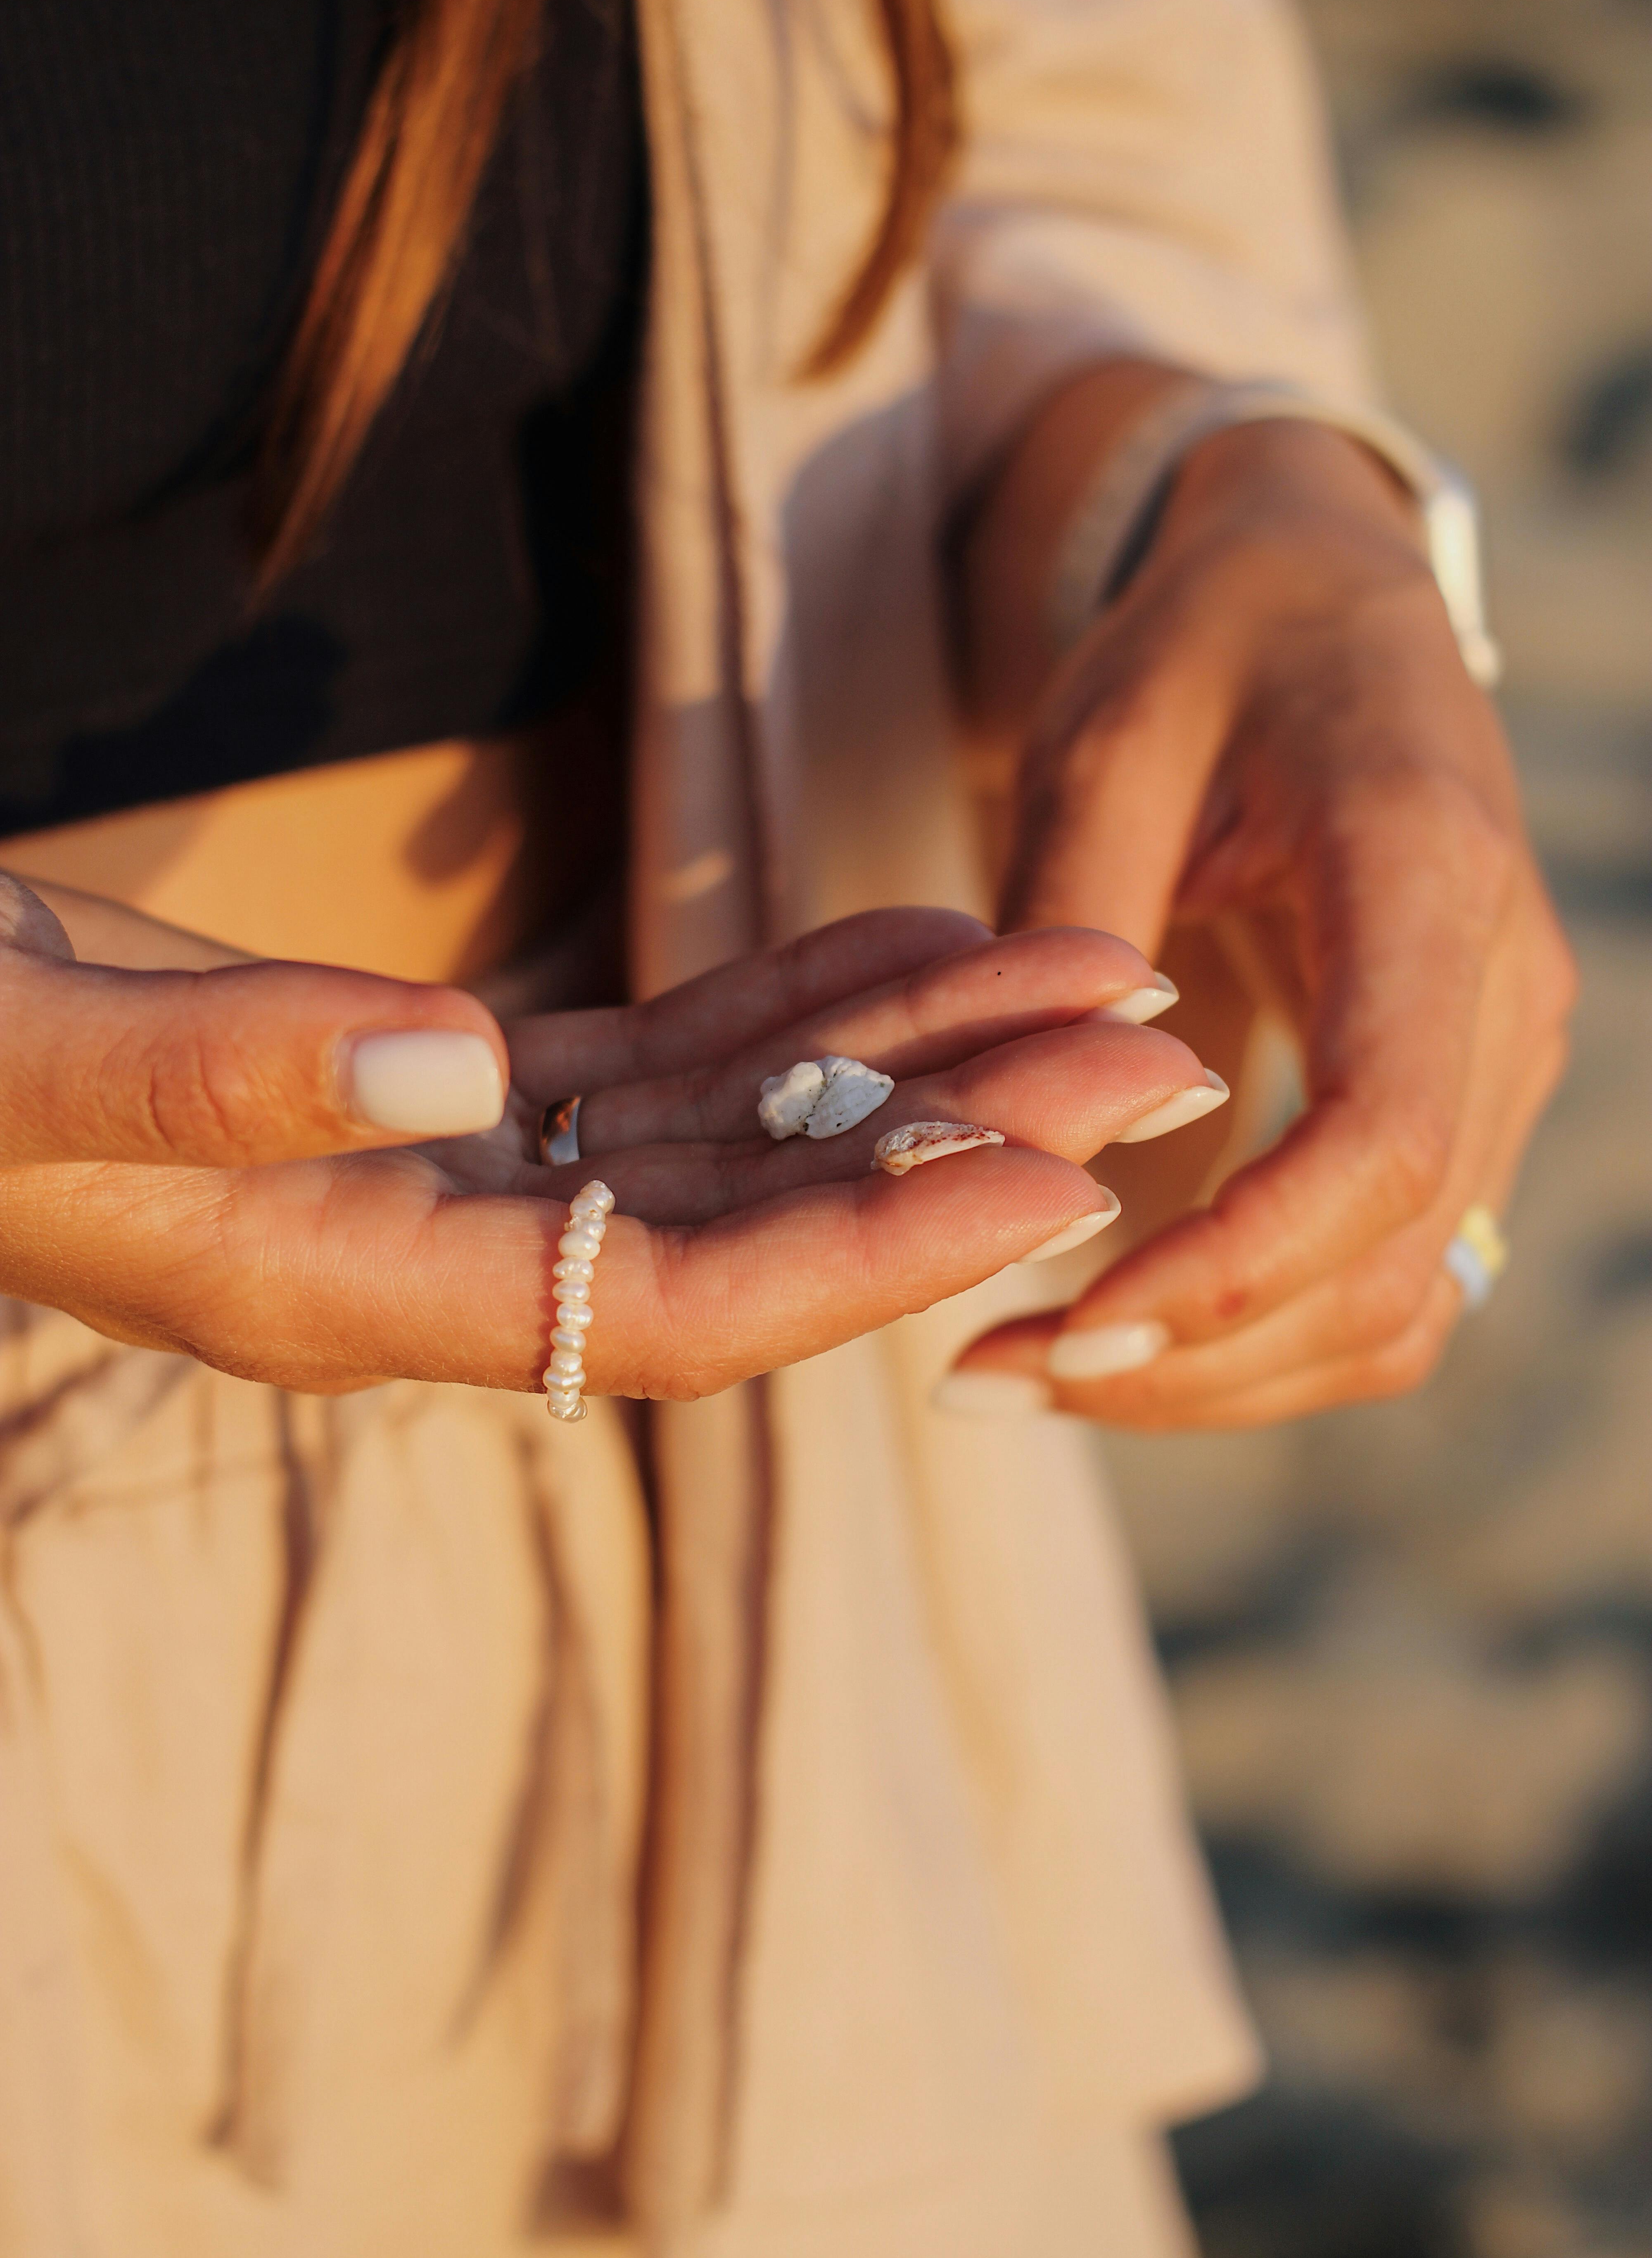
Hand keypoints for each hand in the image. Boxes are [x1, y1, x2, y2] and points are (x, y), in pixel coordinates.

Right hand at [0, 877, 1222, 1396]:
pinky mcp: (439, 1085)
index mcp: (355, 1294)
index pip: (682, 1313)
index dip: (873, 1253)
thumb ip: (233, 1078)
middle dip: (958, 1139)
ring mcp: (449, 1172)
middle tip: (1159, 1048)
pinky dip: (784, 1002)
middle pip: (760, 1218)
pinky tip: (906, 944)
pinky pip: (658, 1057)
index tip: (1056, 1177)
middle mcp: (438, 1253)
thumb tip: (460, 1072)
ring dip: (908, 1052)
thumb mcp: (25, 1068)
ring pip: (733, 1125)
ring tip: (1087, 969)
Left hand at [950, 414, 1576, 1426]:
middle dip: (1193, 1359)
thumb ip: (1069, 920)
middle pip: (1390, 1264)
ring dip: (1220, 1375)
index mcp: (1426, 876)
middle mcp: (1500, 990)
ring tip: (1030, 1372)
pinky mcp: (1455, 1098)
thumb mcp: (1107, 739)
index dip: (1240, 1261)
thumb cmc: (1207, 647)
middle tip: (990, 1379)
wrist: (1324, 599)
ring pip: (1398, 1307)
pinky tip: (1113, 1326)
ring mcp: (1497, 1060)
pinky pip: (1385, 1276)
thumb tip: (1020, 1128)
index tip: (1073, 1318)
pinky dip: (1257, 1335)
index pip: (1382, 1135)